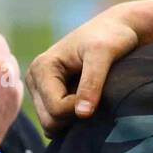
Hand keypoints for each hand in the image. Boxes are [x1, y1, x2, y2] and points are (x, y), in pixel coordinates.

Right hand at [25, 8, 139, 135]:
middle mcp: (35, 79)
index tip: (100, 94)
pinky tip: (91, 105)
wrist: (117, 28)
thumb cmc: (112, 35)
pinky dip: (74, 120)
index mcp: (41, 68)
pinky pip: (58, 121)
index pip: (55, 109)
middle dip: (74, 118)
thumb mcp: (103, 54)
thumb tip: (82, 114)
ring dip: (74, 120)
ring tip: (95, 100)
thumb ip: (92, 82)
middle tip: (98, 100)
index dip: (80, 109)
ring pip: (52, 124)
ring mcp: (41, 89)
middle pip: (49, 121)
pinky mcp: (51, 96)